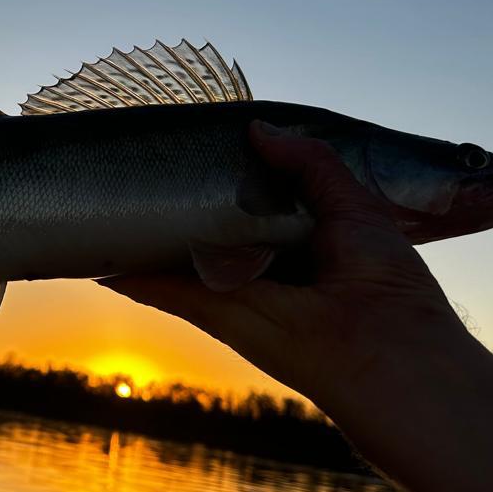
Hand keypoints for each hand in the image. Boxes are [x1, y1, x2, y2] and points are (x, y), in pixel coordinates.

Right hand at [100, 121, 471, 413]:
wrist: (393, 363)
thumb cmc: (389, 285)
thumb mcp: (355, 205)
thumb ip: (309, 164)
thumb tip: (255, 129)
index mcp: (303, 238)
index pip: (253, 200)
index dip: (227, 175)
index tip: (196, 148)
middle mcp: (267, 265)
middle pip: (212, 227)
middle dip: (183, 202)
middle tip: (146, 167)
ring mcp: (239, 291)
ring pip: (183, 257)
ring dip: (148, 237)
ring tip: (114, 202)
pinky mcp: (219, 316)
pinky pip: (167, 289)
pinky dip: (134, 275)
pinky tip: (100, 258)